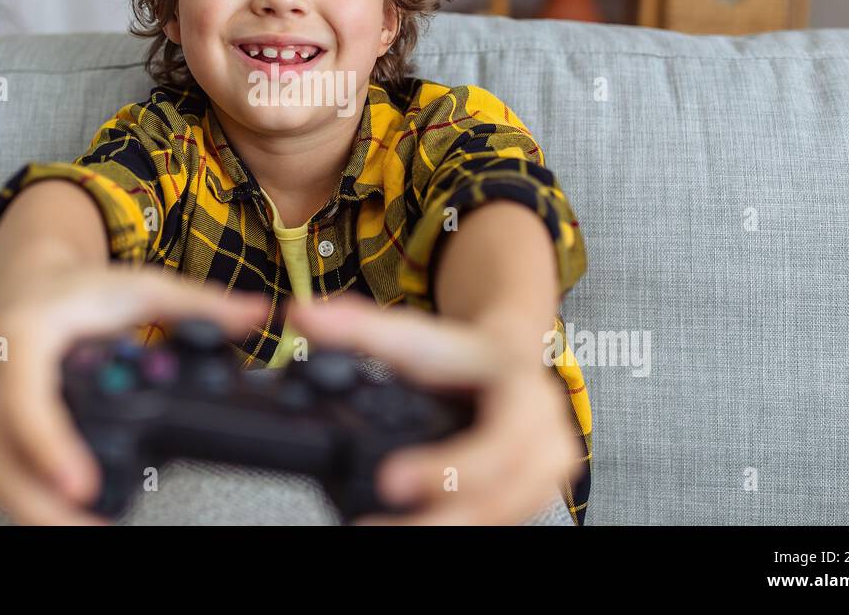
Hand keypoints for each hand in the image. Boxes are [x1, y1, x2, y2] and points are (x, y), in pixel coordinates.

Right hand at [0, 261, 266, 524]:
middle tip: (96, 525)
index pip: (24, 398)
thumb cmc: (79, 288)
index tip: (81, 484)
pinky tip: (74, 515)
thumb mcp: (140, 286)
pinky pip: (5, 474)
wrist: (28, 281)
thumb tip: (257, 315)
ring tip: (93, 528)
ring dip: (40, 514)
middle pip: (3, 459)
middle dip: (43, 507)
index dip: (48, 445)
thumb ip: (199, 304)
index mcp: (24, 337)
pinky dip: (36, 501)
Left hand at [288, 296, 580, 524]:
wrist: (507, 361)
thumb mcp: (416, 334)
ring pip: (507, 512)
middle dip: (445, 514)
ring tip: (384, 534)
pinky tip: (417, 528)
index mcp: (518, 384)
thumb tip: (301, 315)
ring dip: (449, 528)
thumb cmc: (460, 353)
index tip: (390, 482)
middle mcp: (544, 427)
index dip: (447, 468)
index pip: (493, 436)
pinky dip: (460, 526)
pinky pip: (504, 519)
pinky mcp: (535, 489)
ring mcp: (547, 462)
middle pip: (505, 489)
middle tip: (376, 522)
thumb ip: (357, 328)